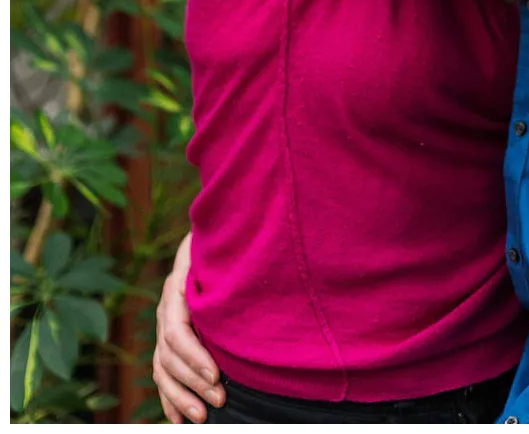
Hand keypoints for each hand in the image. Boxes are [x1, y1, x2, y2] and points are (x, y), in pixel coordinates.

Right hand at [152, 233, 223, 423]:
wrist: (216, 233)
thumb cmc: (226, 241)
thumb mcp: (221, 249)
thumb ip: (224, 265)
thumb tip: (248, 280)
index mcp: (177, 286)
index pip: (176, 330)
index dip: (193, 355)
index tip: (215, 373)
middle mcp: (166, 307)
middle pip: (168, 354)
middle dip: (193, 381)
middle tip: (220, 398)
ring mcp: (165, 324)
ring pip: (163, 368)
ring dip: (181, 396)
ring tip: (203, 416)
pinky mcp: (169, 340)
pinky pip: (162, 374)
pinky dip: (169, 399)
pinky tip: (179, 420)